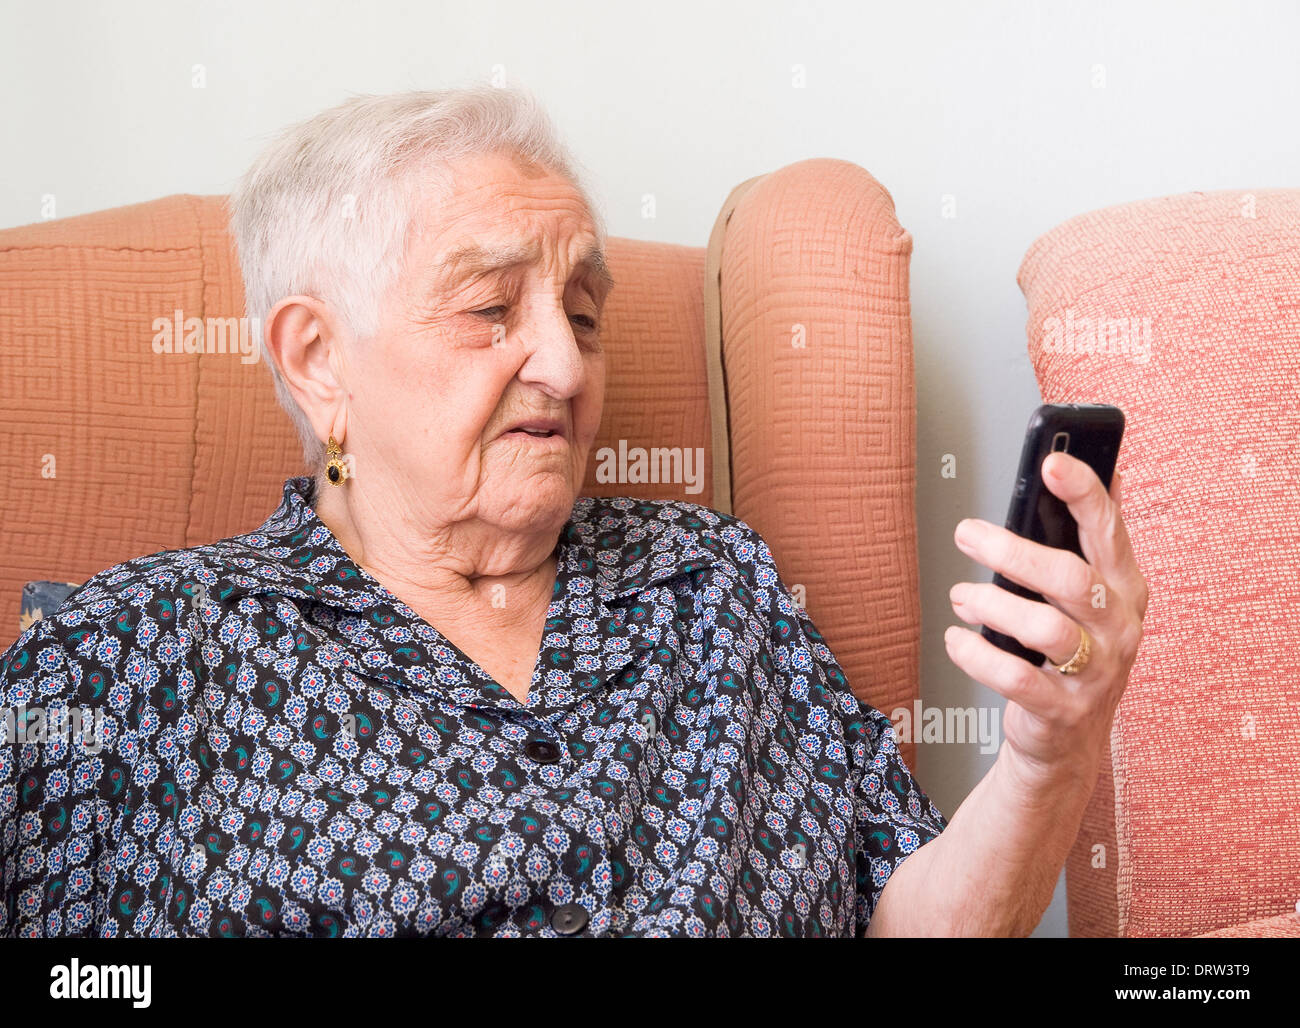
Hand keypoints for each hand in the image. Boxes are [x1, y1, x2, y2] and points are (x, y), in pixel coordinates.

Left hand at [944, 451, 1148, 797]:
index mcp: (1125, 587)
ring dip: (991, 605)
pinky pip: (1017, 678)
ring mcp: (1097, 672)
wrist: (1070, 736)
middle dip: (1013, 551)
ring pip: (1045, 628)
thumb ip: (1087, 539)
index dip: (1084, 493)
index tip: (1052, 461)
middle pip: (1071, 578)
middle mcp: (1119, 627)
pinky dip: (977, 655)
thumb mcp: (1089, 595)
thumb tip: (1093, 467)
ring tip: (961, 596)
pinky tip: (956, 640)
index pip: (1109, 530)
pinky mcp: (1064, 710)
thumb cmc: (1074, 650)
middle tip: (967, 533)